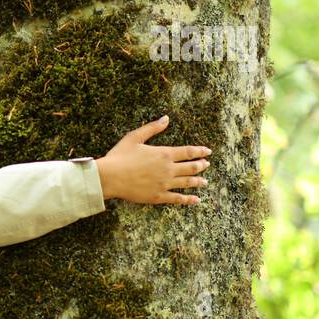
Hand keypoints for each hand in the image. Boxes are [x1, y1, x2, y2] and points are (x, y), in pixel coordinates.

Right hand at [94, 115, 210, 205]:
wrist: (110, 177)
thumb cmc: (120, 156)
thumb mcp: (134, 137)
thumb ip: (152, 128)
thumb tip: (166, 118)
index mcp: (164, 154)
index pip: (188, 152)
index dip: (200, 151)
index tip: (208, 151)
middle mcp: (168, 169)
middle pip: (191, 167)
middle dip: (201, 166)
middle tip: (207, 165)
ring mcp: (165, 184)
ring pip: (187, 183)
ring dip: (198, 181)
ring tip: (204, 182)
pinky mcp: (158, 196)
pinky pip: (177, 198)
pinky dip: (188, 199)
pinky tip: (196, 200)